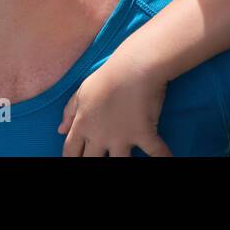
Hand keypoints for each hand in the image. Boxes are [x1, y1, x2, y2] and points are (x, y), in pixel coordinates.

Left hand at [58, 50, 172, 156]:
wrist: (135, 67)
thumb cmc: (108, 75)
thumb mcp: (82, 90)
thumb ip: (70, 111)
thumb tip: (60, 129)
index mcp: (83, 125)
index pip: (70, 151)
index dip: (71, 158)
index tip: (76, 160)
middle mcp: (100, 136)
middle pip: (91, 161)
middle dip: (93, 162)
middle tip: (100, 159)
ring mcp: (122, 137)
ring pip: (119, 162)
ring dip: (123, 161)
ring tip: (128, 160)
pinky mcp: (143, 133)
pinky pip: (155, 151)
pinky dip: (164, 156)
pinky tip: (170, 159)